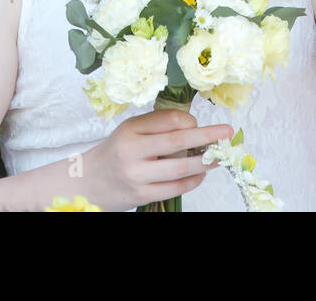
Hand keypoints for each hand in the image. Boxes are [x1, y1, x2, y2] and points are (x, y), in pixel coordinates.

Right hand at [78, 108, 231, 211]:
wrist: (88, 182)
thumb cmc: (116, 152)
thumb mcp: (130, 131)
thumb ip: (157, 126)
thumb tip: (194, 125)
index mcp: (130, 130)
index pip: (168, 120)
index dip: (190, 121)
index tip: (201, 123)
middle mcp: (131, 151)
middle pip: (177, 141)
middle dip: (207, 137)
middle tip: (227, 133)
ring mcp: (136, 175)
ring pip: (179, 168)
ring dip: (205, 161)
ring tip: (219, 157)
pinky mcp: (140, 195)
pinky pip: (174, 188)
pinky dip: (192, 180)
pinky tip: (200, 174)